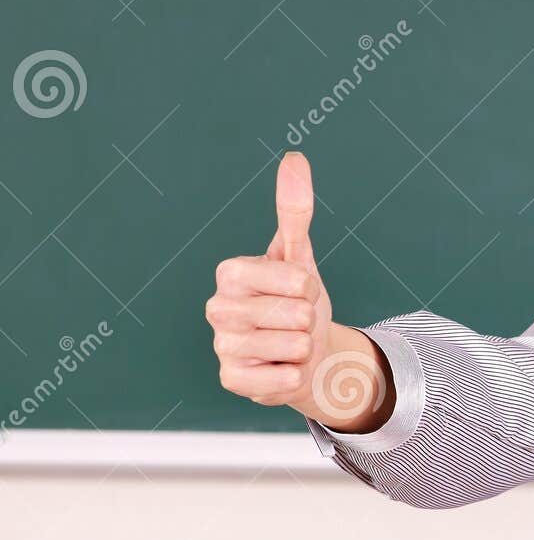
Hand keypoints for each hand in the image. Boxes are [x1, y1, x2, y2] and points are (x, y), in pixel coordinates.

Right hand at [206, 152, 390, 430]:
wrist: (304, 356)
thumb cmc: (297, 302)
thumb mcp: (300, 257)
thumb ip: (295, 211)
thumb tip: (295, 158)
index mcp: (231, 273)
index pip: (297, 280)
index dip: (310, 289)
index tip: (298, 292)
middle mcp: (218, 308)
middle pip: (297, 315)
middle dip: (308, 321)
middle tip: (294, 322)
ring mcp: (222, 346)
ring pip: (294, 347)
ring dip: (304, 349)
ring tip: (289, 345)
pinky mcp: (232, 381)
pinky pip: (285, 380)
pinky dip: (295, 376)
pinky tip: (282, 369)